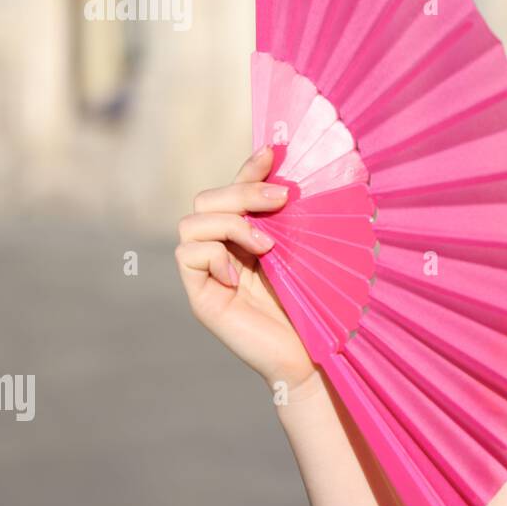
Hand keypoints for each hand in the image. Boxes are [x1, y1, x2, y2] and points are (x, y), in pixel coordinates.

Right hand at [175, 145, 317, 394]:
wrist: (315, 354)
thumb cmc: (319, 305)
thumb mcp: (305, 251)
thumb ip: (291, 219)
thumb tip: (291, 177)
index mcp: (250, 235)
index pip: (236, 190)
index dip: (249, 168)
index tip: (273, 151)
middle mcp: (226, 250)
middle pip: (208, 198)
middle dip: (243, 190)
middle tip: (282, 200)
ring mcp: (210, 272)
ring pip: (193, 221)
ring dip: (232, 223)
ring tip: (267, 245)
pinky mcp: (202, 296)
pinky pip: (188, 254)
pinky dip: (214, 254)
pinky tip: (239, 274)